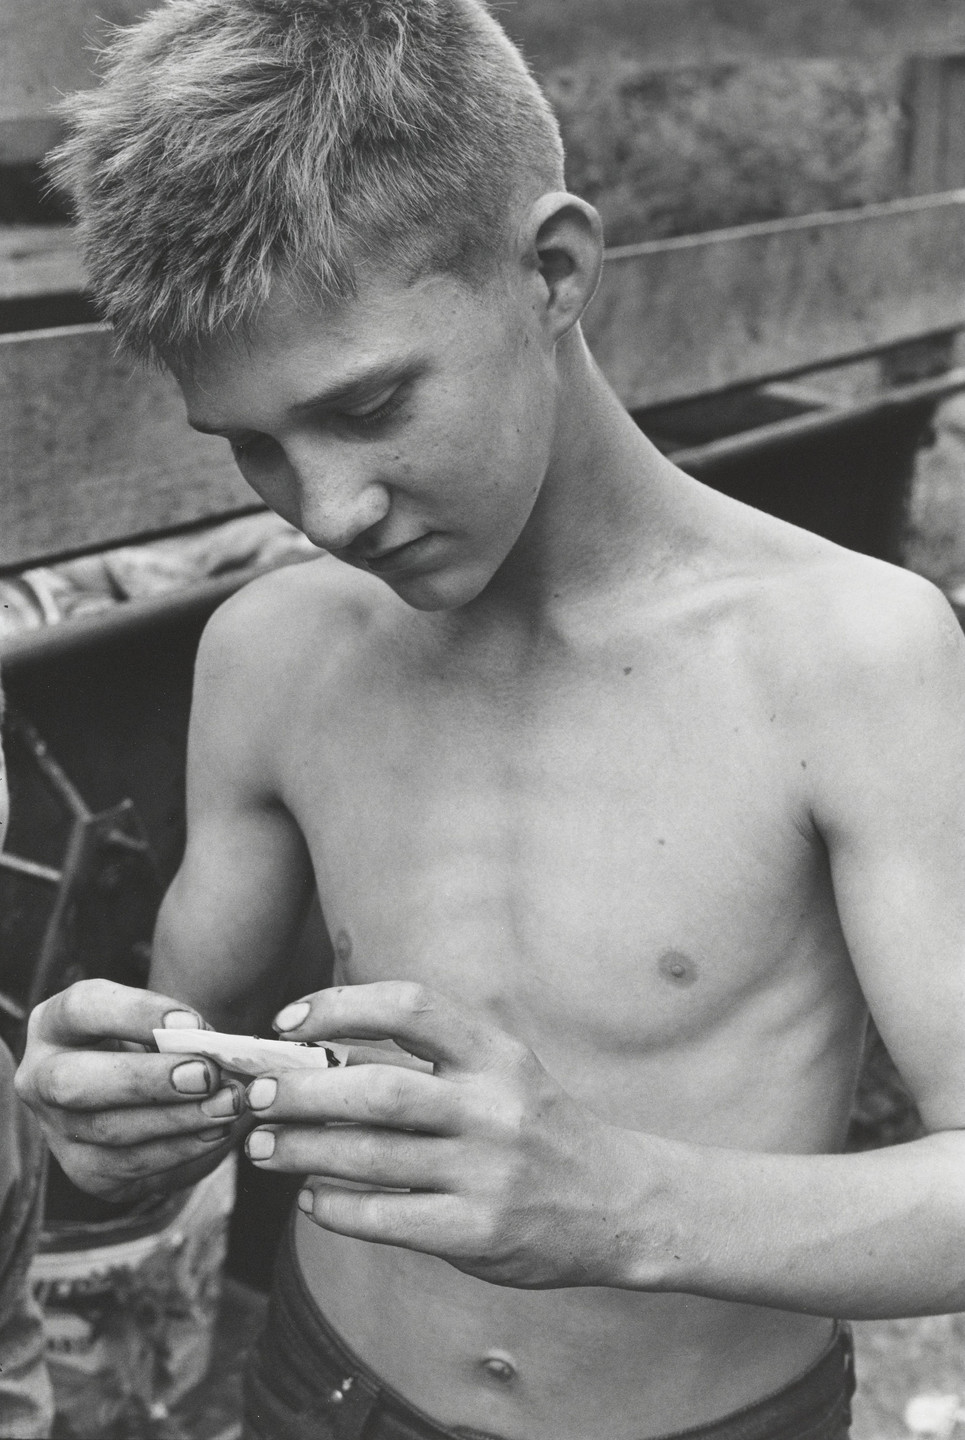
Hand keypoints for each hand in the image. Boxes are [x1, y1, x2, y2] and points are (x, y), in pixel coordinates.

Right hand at [15, 979, 248, 1202]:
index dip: (138, 1014)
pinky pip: (130, 1166)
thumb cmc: (155, 1046)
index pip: (84, 1008)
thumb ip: (181, 1031)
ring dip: (177, 1118)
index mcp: (56, 1024)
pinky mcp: (84, 1170)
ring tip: (226, 1105)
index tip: (194, 1024)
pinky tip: (216, 1132)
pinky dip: (180, 1148)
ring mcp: (57, 1129)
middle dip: (146, 1079)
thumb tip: (217, 1050)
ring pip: (108, 1130)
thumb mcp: (160, 1026)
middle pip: (76, 1081)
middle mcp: (41, 1077)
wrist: (150, 1097)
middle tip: (206, 1075)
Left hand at [244, 980, 646, 1287]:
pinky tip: (313, 1199)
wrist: (619, 1202)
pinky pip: (387, 1217)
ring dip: (304, 1150)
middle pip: (380, 1089)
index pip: (411, 1007)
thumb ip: (433, 1058)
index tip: (289, 1022)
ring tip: (264, 1146)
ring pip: (373, 1156)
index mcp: (498, 1053)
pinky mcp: (478, 1233)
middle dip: (304, 1090)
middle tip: (256, 1094)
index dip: (341, 1006)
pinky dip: (337, 1207)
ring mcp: (488, 1172)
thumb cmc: (538, 1127)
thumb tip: (318, 1053)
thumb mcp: (504, 1071)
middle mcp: (494, 1107)